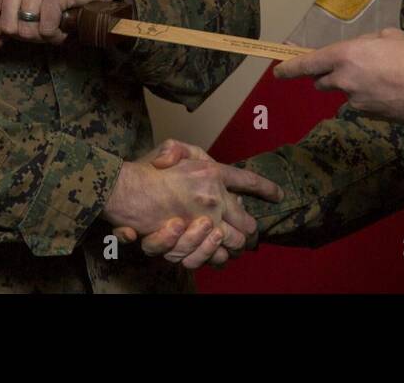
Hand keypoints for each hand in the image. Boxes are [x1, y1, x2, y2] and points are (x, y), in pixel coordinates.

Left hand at [0, 0, 107, 57]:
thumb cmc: (50, 4)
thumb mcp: (16, 16)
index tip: (13, 25)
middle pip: (7, 23)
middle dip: (25, 32)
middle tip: (40, 21)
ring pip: (26, 28)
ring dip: (43, 33)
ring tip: (53, 20)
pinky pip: (45, 28)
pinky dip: (55, 33)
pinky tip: (62, 21)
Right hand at [103, 141, 283, 269]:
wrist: (125, 192)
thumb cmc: (146, 170)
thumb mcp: (169, 147)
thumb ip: (188, 150)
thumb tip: (202, 161)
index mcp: (212, 173)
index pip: (248, 180)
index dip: (266, 189)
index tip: (278, 195)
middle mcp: (214, 198)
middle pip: (247, 222)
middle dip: (250, 229)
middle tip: (249, 232)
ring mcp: (204, 221)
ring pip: (234, 242)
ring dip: (236, 245)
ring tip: (235, 246)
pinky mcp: (191, 240)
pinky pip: (214, 255)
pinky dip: (218, 256)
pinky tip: (218, 253)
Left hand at [273, 28, 403, 126]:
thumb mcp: (387, 36)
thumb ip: (365, 43)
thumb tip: (359, 50)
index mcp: (345, 55)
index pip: (308, 64)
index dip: (290, 68)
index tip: (277, 72)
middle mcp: (344, 80)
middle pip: (322, 81)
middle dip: (329, 75)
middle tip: (350, 68)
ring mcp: (354, 100)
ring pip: (344, 92)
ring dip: (353, 85)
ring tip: (382, 77)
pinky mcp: (366, 114)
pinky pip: (360, 102)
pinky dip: (369, 96)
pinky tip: (389, 90)